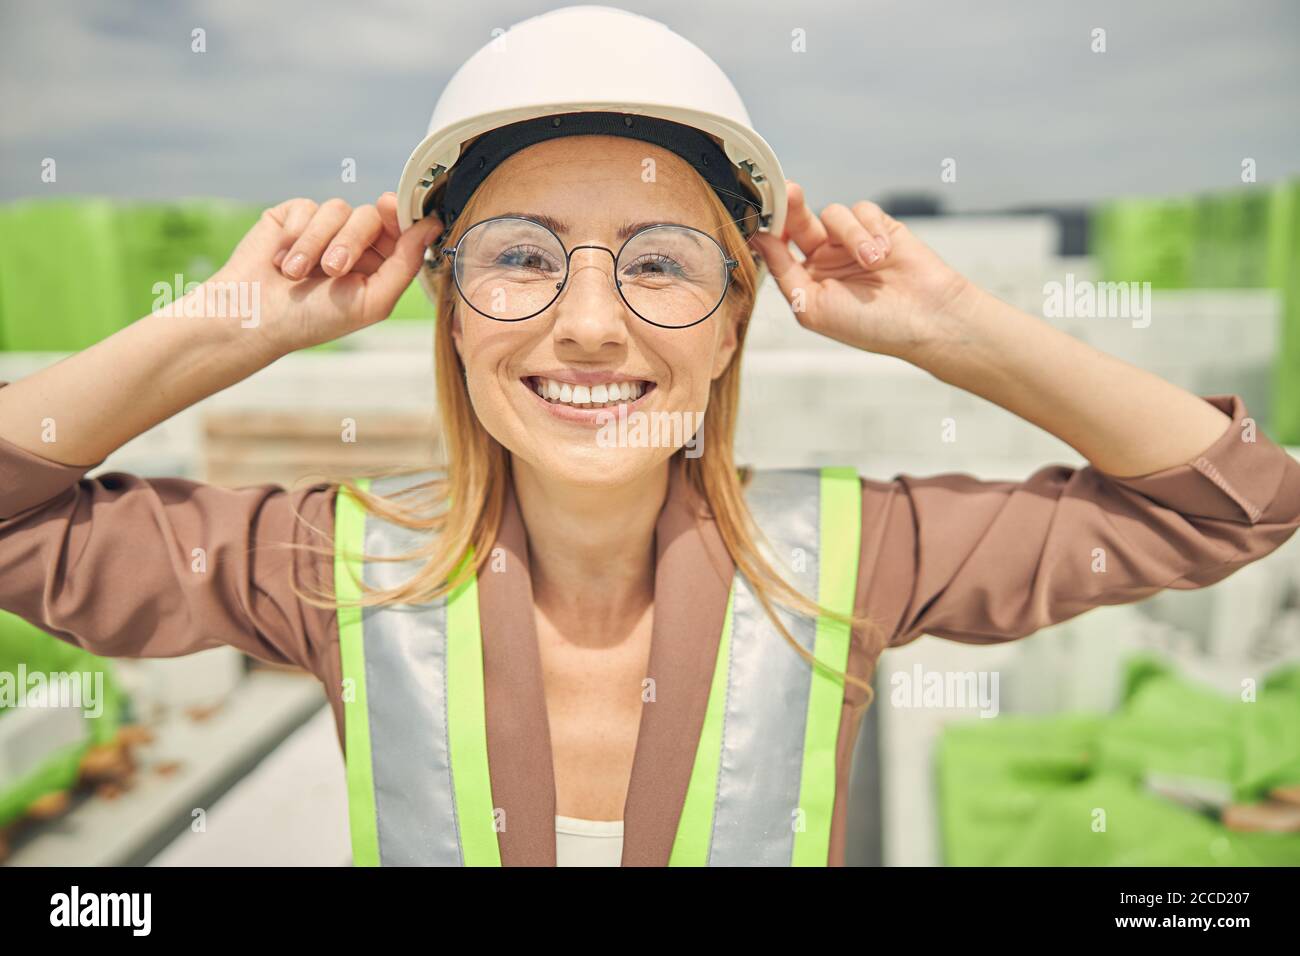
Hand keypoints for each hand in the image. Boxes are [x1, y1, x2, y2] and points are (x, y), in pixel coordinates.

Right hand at [202, 192, 443, 357]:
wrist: (255, 316)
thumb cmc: (315, 319)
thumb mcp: (372, 300)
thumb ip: (406, 263)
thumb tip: (433, 225)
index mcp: (379, 264)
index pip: (400, 230)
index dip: (398, 216)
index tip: (388, 208)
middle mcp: (354, 243)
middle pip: (370, 216)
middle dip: (350, 242)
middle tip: (331, 271)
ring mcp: (323, 228)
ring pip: (337, 209)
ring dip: (316, 244)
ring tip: (296, 275)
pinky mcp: (293, 217)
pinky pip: (306, 207)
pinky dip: (294, 235)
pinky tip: (280, 261)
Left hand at [748, 181, 976, 361]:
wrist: (928, 319)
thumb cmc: (870, 325)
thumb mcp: (814, 307)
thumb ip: (783, 271)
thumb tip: (758, 238)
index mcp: (806, 280)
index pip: (778, 247)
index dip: (768, 227)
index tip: (760, 212)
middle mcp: (826, 259)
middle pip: (799, 219)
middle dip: (793, 206)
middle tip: (789, 192)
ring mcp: (853, 242)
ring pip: (835, 214)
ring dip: (852, 235)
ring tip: (873, 261)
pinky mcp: (880, 227)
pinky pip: (863, 210)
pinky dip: (872, 229)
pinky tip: (886, 252)